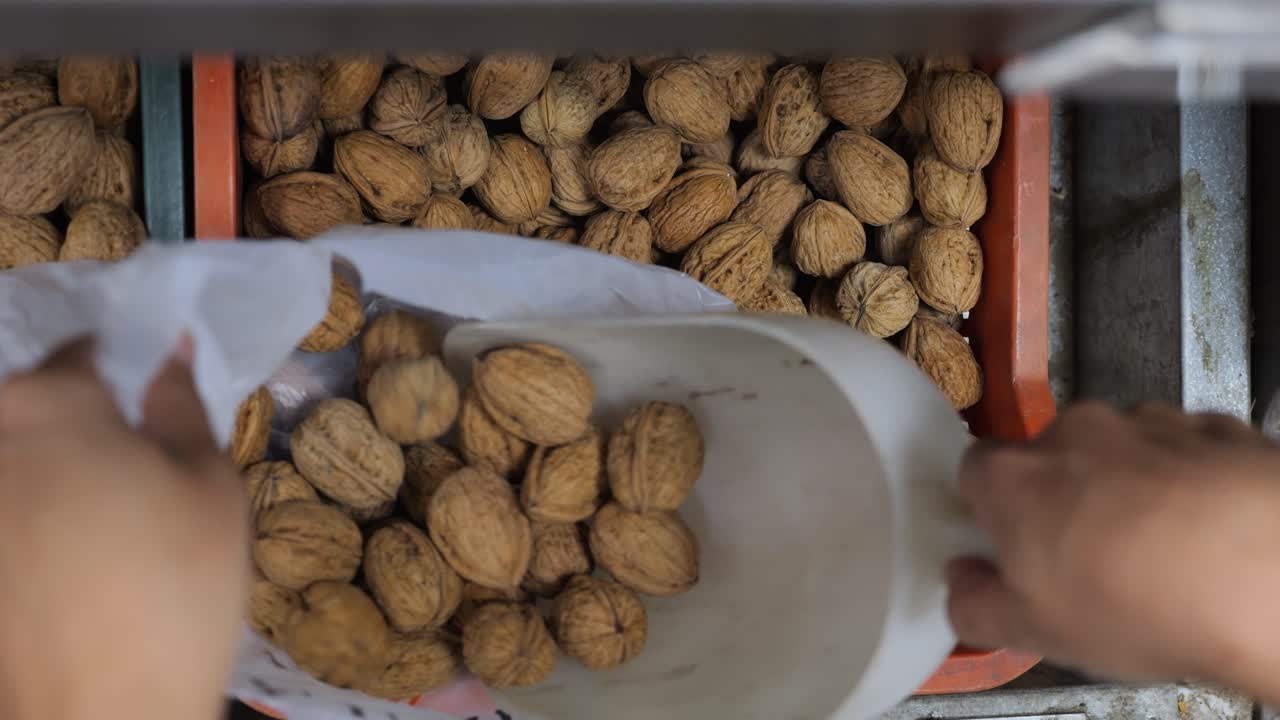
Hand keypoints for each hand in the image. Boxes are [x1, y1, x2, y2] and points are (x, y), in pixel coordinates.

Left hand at [0, 340, 246, 719]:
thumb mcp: (209, 481)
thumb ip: (180, 403)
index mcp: (46, 404)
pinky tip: (83, 566)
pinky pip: (14, 510)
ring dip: (61, 474)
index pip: (86, 351)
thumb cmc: (175, 584)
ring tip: (116, 528)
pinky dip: (40, 521)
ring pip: (22, 461)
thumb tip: (172, 349)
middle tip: (145, 474)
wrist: (103, 713)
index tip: (160, 406)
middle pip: (39, 405)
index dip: (131, 370)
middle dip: (87, 424)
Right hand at [949, 401, 1279, 698]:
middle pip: (1052, 459)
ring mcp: (1147, 424)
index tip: (1010, 547)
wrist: (1267, 576)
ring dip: (1130, 490)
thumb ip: (977, 605)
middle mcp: (1074, 433)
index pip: (974, 471)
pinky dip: (1190, 483)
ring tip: (1159, 555)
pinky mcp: (1214, 428)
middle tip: (1089, 562)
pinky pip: (1187, 452)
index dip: (992, 511)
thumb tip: (965, 587)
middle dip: (1065, 500)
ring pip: (1123, 452)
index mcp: (1012, 477)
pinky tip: (1207, 536)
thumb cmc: (1146, 599)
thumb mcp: (1035, 633)